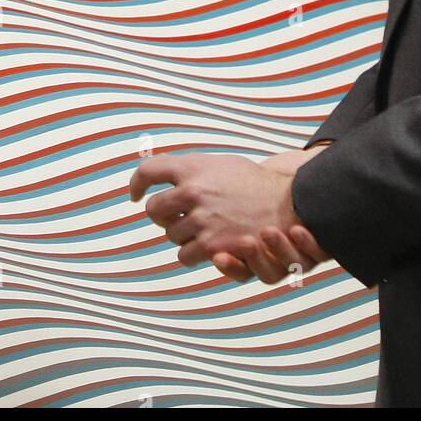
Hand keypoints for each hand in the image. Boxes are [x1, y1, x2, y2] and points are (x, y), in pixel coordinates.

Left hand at [129, 146, 330, 285]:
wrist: (286, 203)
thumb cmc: (251, 184)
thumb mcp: (220, 165)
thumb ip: (191, 169)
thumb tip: (160, 171)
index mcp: (193, 168)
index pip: (149, 171)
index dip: (137, 183)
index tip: (134, 195)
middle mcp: (193, 191)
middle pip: (154, 210)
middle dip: (162, 216)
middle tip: (175, 218)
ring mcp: (201, 220)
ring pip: (171, 235)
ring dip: (182, 234)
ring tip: (202, 229)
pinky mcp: (211, 245)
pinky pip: (184, 255)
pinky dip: (192, 253)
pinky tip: (207, 244)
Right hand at [206, 145, 332, 283]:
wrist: (293, 184)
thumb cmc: (254, 189)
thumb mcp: (228, 188)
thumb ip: (199, 193)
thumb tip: (159, 183)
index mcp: (251, 252)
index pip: (240, 270)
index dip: (231, 266)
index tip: (217, 255)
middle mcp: (273, 258)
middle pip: (264, 272)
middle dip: (255, 259)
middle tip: (245, 241)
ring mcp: (295, 252)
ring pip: (287, 266)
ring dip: (278, 252)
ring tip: (269, 232)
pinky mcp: (315, 245)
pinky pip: (313, 254)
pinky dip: (306, 246)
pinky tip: (298, 231)